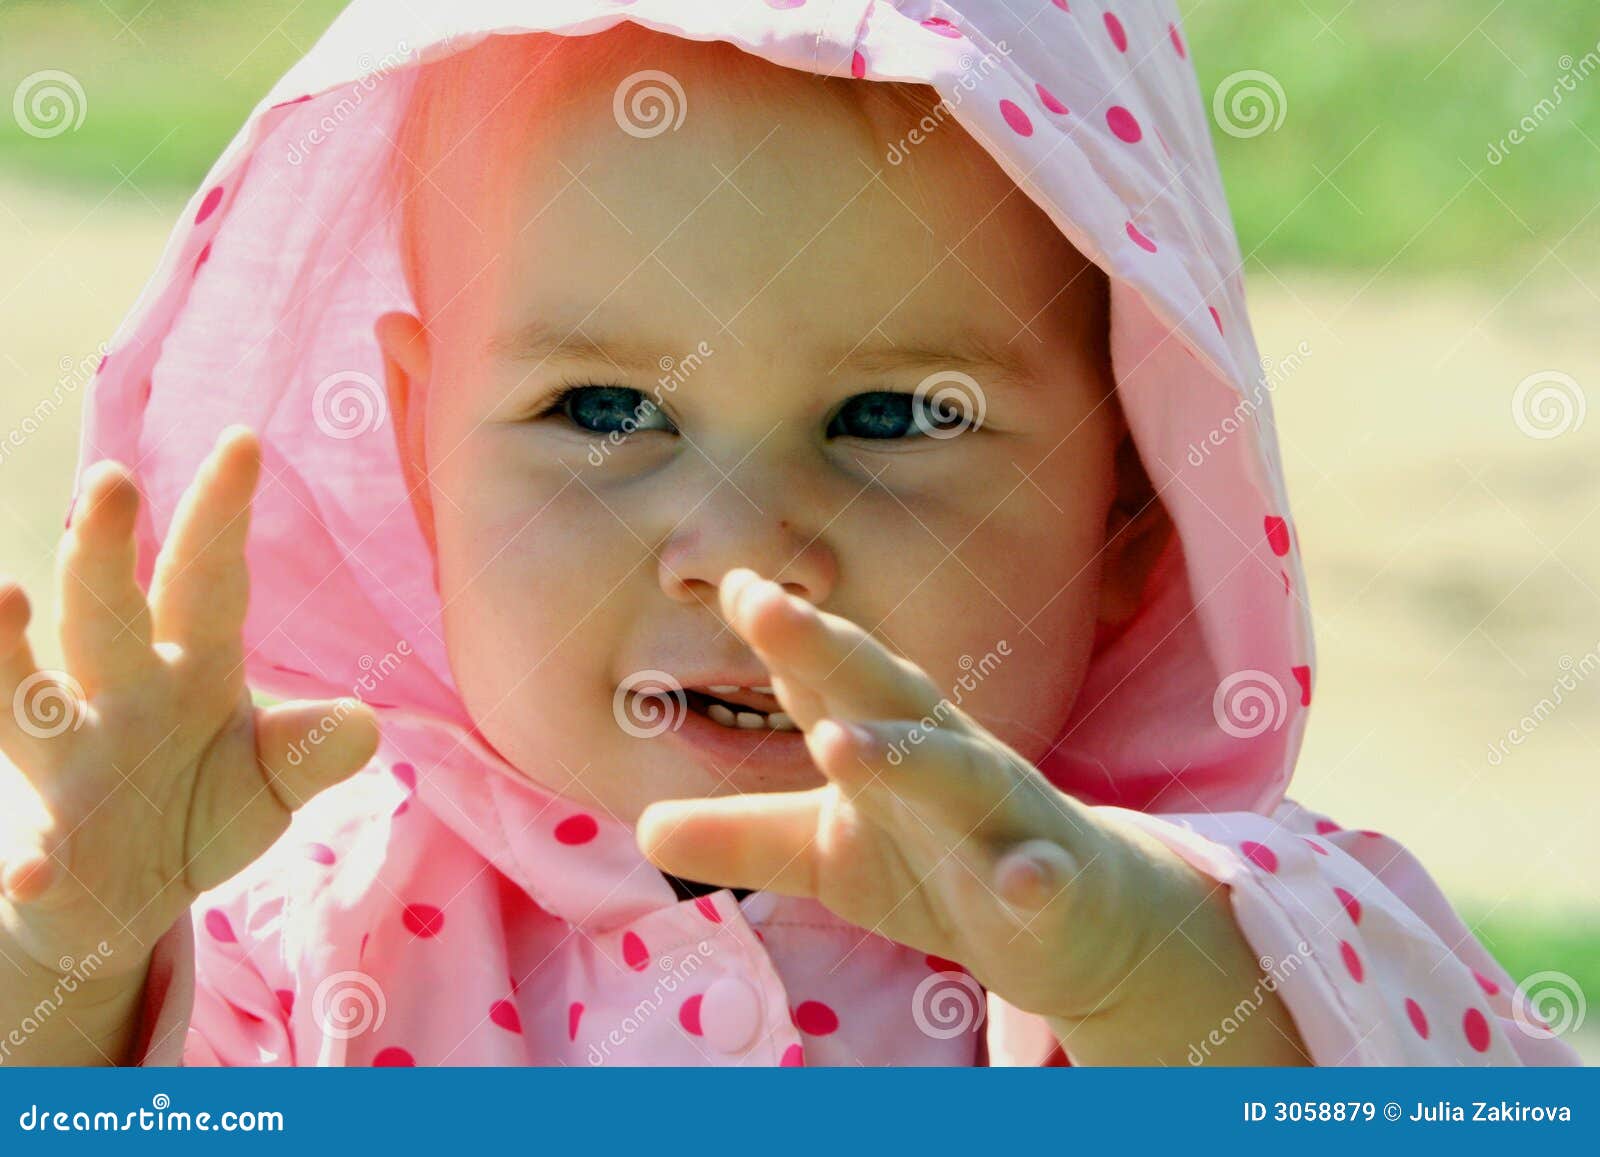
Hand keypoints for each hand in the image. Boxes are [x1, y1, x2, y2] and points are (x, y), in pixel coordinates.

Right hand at [0, 427, 378, 981]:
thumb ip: (312, 751)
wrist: (129, 899)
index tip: (244, 441)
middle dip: (107, 549)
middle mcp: (117, 698)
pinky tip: (26, 874)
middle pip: (107, 613)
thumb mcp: (272, 780)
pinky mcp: (46, 849)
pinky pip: (26, 854)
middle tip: (115, 478)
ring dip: (9, 652)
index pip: (206, 579)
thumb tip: (364, 722)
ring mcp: (70, 767)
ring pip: (27, 699)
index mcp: (188, 667)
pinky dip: (24, 864)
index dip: (221, 513)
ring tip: (5, 597)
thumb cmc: (201, 810)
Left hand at [635, 567, 1197, 1024]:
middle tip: (763, 604)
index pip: (828, 676)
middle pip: (886, 692)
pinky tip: (1023, 881)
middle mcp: (947, 757)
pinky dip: (1036, 877)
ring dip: (902, 755)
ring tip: (836, 743)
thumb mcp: (830, 852)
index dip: (783, 632)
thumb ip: (746, 835)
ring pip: (957, 774)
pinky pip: (1046, 878)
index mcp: (890, 737)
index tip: (733, 583)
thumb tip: (644, 826)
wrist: (1078, 917)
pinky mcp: (1055, 882)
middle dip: (825, 648)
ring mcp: (1005, 815)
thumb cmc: (938, 862)